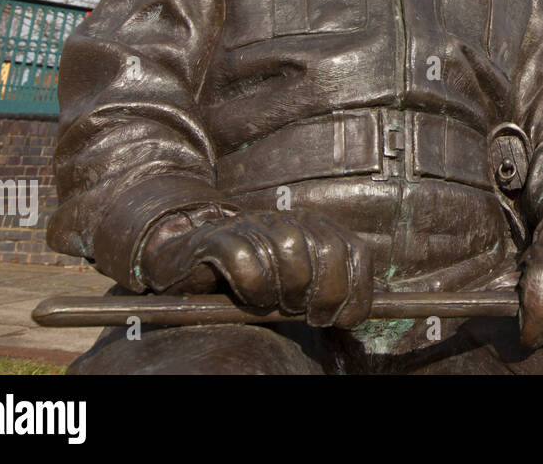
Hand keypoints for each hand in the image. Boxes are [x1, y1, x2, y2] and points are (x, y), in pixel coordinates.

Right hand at [140, 208, 374, 327]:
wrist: (186, 261)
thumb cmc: (250, 281)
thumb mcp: (294, 288)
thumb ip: (323, 294)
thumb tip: (354, 315)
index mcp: (315, 228)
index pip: (354, 252)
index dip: (357, 290)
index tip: (343, 321)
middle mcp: (288, 221)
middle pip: (327, 250)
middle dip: (325, 293)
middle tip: (308, 317)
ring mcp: (253, 226)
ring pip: (289, 251)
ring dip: (287, 289)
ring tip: (276, 306)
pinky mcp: (219, 239)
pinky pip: (245, 259)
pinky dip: (252, 286)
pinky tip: (249, 298)